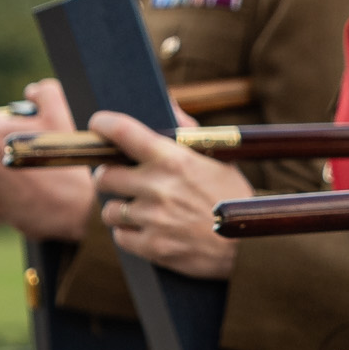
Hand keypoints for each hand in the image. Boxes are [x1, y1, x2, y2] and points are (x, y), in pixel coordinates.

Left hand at [0, 79, 95, 241]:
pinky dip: (19, 186)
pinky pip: (5, 189)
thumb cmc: (69, 160)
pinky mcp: (0, 207)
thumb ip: (44, 93)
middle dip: (9, 136)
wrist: (77, 212)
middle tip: (38, 142)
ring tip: (45, 170)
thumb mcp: (62, 115)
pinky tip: (43, 189)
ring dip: (15, 162)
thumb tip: (31, 92)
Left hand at [93, 112, 248, 279]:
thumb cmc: (233, 198)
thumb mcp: (218, 158)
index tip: (97, 125)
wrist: (251, 247)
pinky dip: (129, 234)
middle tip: (117, 179)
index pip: (124, 132)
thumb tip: (168, 102)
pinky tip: (146, 230)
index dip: (103, 125)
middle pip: (104, 176)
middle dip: (107, 177)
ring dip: (119, 209)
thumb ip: (188, 130)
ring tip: (137, 210)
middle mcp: (158, 186)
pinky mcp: (153, 247)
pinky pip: (120, 237)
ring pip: (109, 210)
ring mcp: (154, 219)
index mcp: (173, 159)